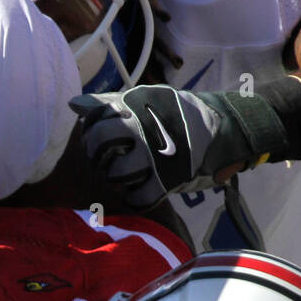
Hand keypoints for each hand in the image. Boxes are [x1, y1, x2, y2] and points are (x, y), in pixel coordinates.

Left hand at [71, 82, 300, 210]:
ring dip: (117, 179)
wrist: (226, 128)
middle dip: (99, 157)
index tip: (101, 138)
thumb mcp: (146, 101)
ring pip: (116, 174)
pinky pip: (138, 198)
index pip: (95, 121)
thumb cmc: (179, 117)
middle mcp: (143, 127)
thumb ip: (109, 104)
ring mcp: (156, 154)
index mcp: (135, 105)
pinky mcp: (168, 179)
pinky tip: (141, 190)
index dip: (92, 133)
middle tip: (109, 161)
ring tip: (127, 176)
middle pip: (100, 147)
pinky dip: (136, 199)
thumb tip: (73, 105)